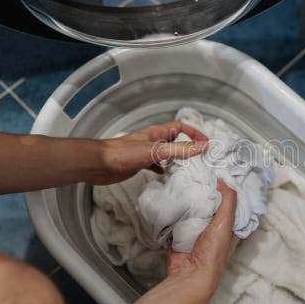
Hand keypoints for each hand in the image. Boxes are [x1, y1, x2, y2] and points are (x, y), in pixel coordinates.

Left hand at [92, 122, 208, 184]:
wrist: (98, 164)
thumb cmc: (123, 154)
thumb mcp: (156, 151)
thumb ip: (179, 149)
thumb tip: (202, 147)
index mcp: (157, 132)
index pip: (181, 127)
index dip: (194, 134)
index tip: (206, 144)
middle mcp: (153, 140)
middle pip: (176, 140)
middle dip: (188, 148)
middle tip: (200, 159)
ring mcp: (146, 152)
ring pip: (167, 153)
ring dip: (177, 159)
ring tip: (188, 169)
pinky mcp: (139, 163)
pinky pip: (157, 164)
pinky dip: (164, 169)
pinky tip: (167, 176)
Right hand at [165, 180, 237, 297]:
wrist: (190, 273)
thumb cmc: (213, 252)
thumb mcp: (226, 223)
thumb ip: (228, 201)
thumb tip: (222, 180)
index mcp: (230, 226)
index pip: (230, 203)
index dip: (225, 189)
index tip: (216, 174)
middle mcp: (214, 228)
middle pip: (210, 204)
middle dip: (203, 192)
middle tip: (196, 175)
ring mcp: (196, 231)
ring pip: (193, 209)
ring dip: (188, 200)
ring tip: (184, 181)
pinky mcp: (180, 234)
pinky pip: (178, 217)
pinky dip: (175, 209)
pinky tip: (173, 197)